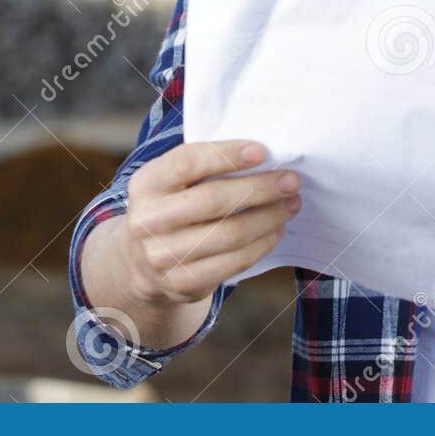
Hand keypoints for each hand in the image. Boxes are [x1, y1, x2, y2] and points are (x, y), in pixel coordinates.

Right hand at [118, 140, 300, 306]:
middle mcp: (147, 221)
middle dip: (261, 188)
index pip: (187, 162)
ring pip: (230, 234)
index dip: (227, 155)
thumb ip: (206, 166)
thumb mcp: (174, 181)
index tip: (262, 151)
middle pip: (214, 200)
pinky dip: (262, 244)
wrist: (142, 262)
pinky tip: (276, 230)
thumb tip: (264, 156)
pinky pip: (234, 262)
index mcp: (146, 184)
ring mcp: (162, 257)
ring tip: (291, 204)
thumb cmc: (174, 207)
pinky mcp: (182, 283)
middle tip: (291, 181)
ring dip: (269, 217)